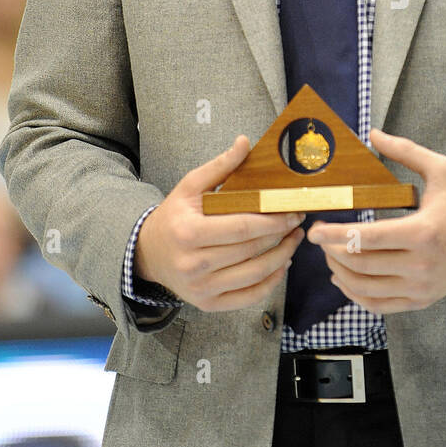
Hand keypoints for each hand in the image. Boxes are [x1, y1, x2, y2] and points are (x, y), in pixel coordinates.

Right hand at [134, 136, 305, 310]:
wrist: (148, 254)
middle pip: (251, 250)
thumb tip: (245, 142)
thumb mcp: (189, 186)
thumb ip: (220, 166)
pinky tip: (281, 265)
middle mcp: (194, 264)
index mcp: (189, 232)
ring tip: (294, 241)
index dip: (273, 221)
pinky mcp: (208, 303)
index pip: (242, 227)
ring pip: (255, 275)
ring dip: (282, 257)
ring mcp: (201, 288)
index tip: (293, 211)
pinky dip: (270, 282)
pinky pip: (248, 297)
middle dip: (281, 236)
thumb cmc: (174, 216)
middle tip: (298, 221)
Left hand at [306, 126, 445, 313]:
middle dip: (331, 251)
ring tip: (330, 254)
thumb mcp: (441, 169)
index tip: (314, 230)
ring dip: (339, 272)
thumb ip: (405, 151)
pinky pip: (379, 305)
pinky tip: (344, 278)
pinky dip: (355, 295)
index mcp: (423, 232)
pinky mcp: (421, 300)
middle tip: (320, 237)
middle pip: (361, 264)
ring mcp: (420, 287)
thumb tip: (372, 133)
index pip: (367, 238)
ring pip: (364, 288)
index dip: (335, 235)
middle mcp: (420, 265)